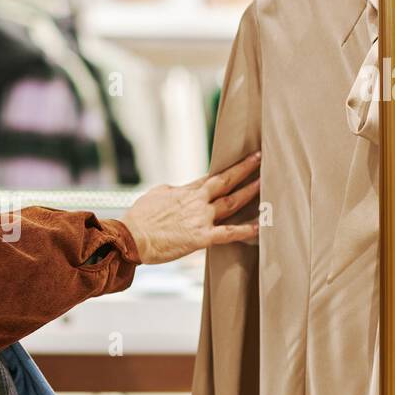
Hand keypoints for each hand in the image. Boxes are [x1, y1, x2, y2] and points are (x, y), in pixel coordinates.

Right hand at [121, 150, 262, 264]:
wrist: (130, 236)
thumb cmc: (138, 218)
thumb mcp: (154, 196)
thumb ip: (170, 191)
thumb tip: (177, 190)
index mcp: (185, 191)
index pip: (211, 177)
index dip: (228, 168)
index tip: (241, 159)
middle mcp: (196, 201)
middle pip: (225, 181)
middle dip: (244, 168)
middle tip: (260, 157)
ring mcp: (200, 218)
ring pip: (231, 202)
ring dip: (249, 191)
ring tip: (264, 183)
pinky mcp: (201, 237)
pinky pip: (227, 233)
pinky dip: (244, 230)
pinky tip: (259, 226)